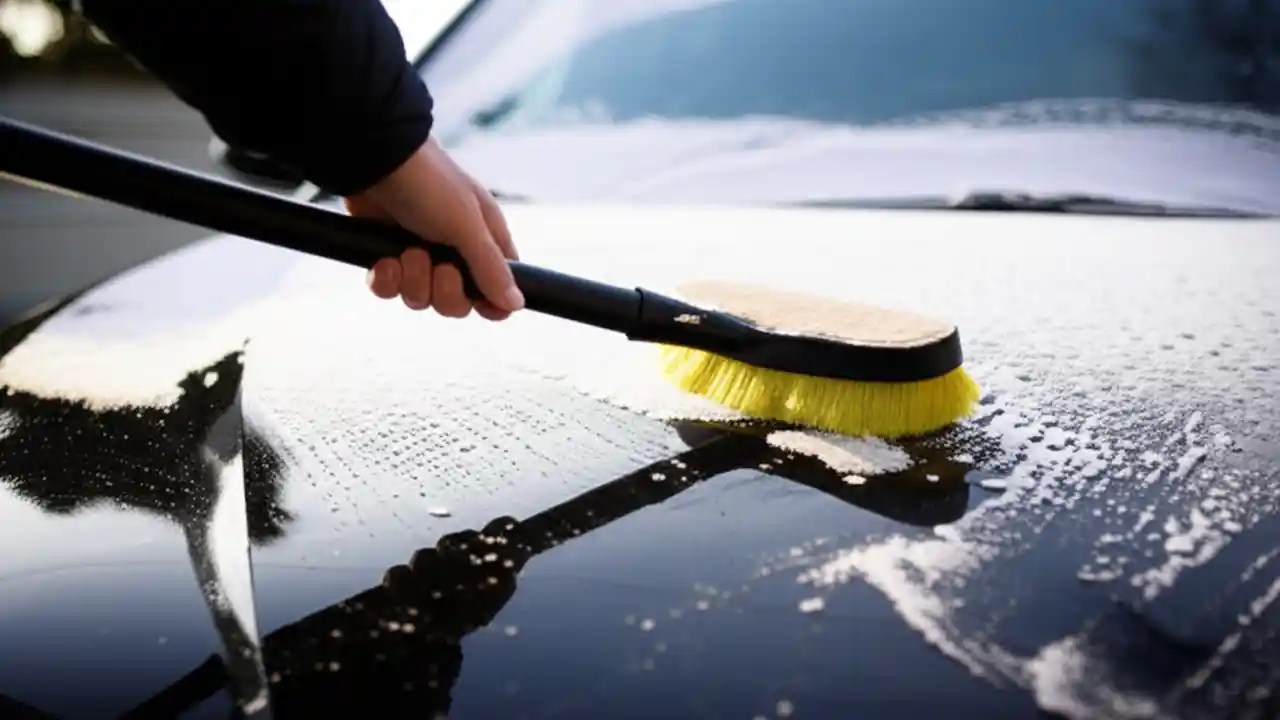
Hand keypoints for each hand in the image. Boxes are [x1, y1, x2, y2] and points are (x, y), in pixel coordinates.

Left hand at [345, 137, 522, 319]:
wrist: (374, 159)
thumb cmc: (429, 183)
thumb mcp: (467, 225)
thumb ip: (491, 268)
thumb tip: (516, 304)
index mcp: (483, 241)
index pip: (498, 288)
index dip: (490, 303)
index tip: (479, 304)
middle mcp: (454, 252)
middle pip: (458, 303)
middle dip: (444, 290)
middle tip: (438, 265)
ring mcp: (420, 255)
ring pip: (421, 299)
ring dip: (413, 280)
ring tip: (407, 251)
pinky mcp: (387, 255)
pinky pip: (390, 289)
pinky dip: (386, 280)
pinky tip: (385, 259)